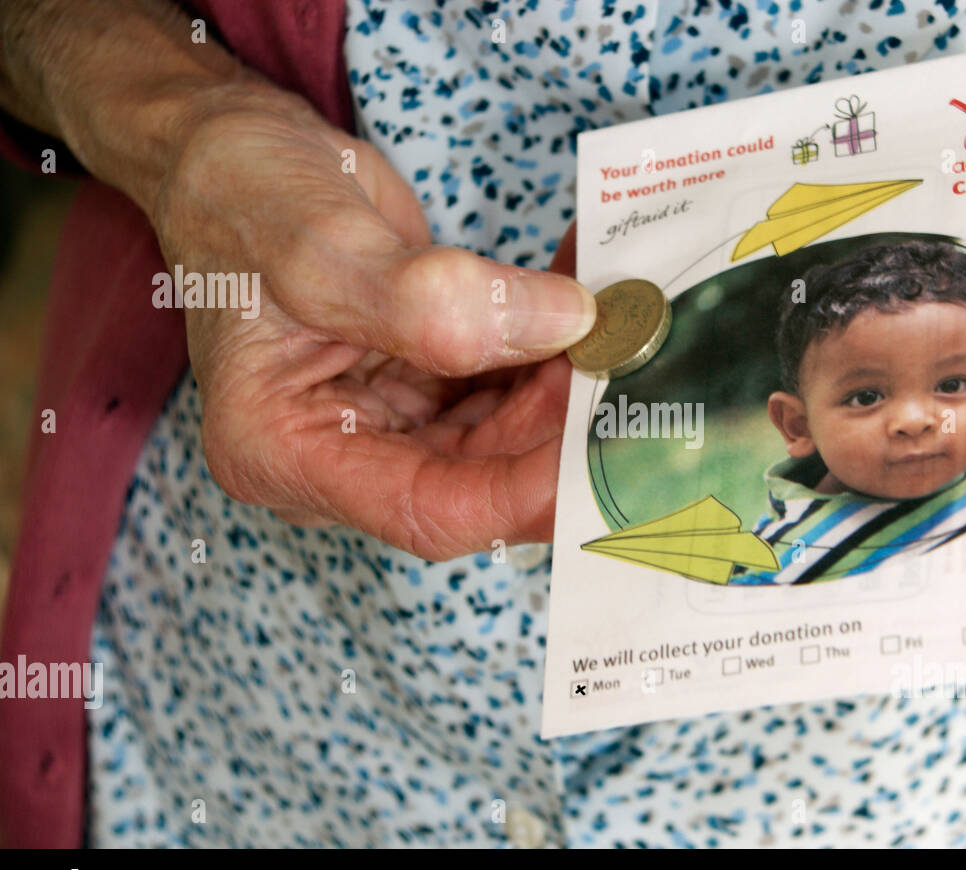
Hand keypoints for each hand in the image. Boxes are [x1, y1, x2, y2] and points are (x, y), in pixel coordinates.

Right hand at [156, 85, 594, 558]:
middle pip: (480, 475)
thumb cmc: (236, 195)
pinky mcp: (419, 379)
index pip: (430, 512)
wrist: (227, 150)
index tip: (600, 443)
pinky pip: (501, 381)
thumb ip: (433, 302)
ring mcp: (384, 419)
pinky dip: (549, 342)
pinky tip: (585, 290)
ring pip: (503, 432)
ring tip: (615, 315)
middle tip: (626, 360)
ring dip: (565, 379)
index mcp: (284, 452)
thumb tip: (563, 325)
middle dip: (557, 424)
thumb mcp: (320, 243)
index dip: (525, 492)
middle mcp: (339, 454)